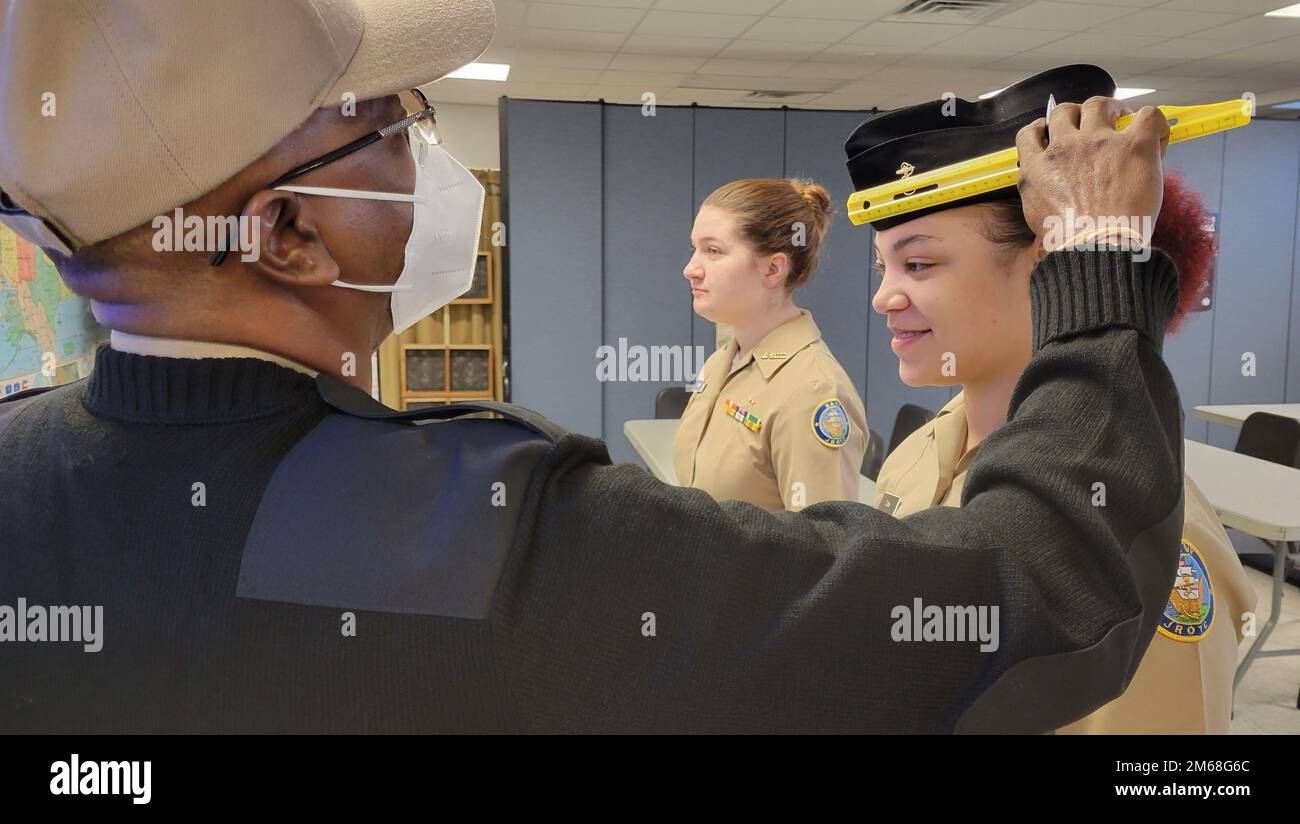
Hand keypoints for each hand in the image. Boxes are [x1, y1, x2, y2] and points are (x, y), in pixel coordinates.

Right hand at [1016, 96, 1169, 251]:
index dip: (1043, 129)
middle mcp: (1064, 149)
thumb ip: (1040, 194)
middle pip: (1065, 111)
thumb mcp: (1036, 217)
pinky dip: (1154, 123)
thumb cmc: (1070, 244)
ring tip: (1124, 120)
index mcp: (1037, 169)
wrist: (1096, 250)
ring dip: (1112, 109)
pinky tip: (1156, 138)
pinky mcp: (1133, 145)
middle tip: (1093, 127)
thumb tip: (1056, 194)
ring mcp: (1098, 143)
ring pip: (1099, 104)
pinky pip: (1148, 115)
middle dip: (1078, 115)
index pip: (1030, 134)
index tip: (1053, 133)